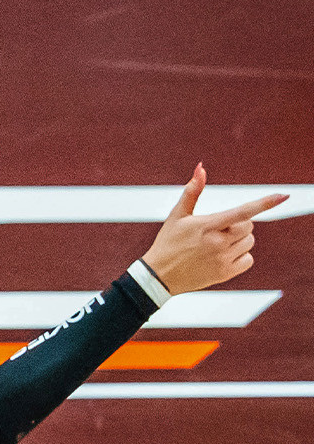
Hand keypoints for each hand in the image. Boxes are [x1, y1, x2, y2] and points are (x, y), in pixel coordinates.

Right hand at [141, 165, 287, 294]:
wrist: (159, 276)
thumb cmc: (168, 242)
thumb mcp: (177, 216)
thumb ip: (192, 191)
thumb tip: (201, 168)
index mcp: (207, 226)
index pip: (242, 211)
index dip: (264, 203)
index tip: (283, 196)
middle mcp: (217, 243)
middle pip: (248, 226)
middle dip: (239, 224)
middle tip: (220, 229)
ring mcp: (222, 259)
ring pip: (249, 242)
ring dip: (240, 239)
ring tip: (219, 243)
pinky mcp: (225, 273)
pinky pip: (248, 259)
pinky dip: (241, 256)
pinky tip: (224, 255)